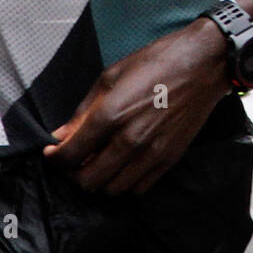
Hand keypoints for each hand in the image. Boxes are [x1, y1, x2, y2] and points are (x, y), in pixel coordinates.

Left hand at [43, 18, 230, 196]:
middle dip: (74, 174)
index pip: (72, 154)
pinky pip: (138, 188)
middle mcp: (129, 141)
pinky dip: (124, 183)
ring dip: (99, 181)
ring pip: (113, 189)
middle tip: (72, 161)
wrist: (200, 65)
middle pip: (89, 180)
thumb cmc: (154, 63)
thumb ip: (84, 110)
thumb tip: (62, 133)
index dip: (56, 158)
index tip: (52, 154)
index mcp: (110, 115)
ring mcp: (151, 154)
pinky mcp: (169, 160)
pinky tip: (120, 166)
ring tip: (96, 164)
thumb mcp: (110, 76)